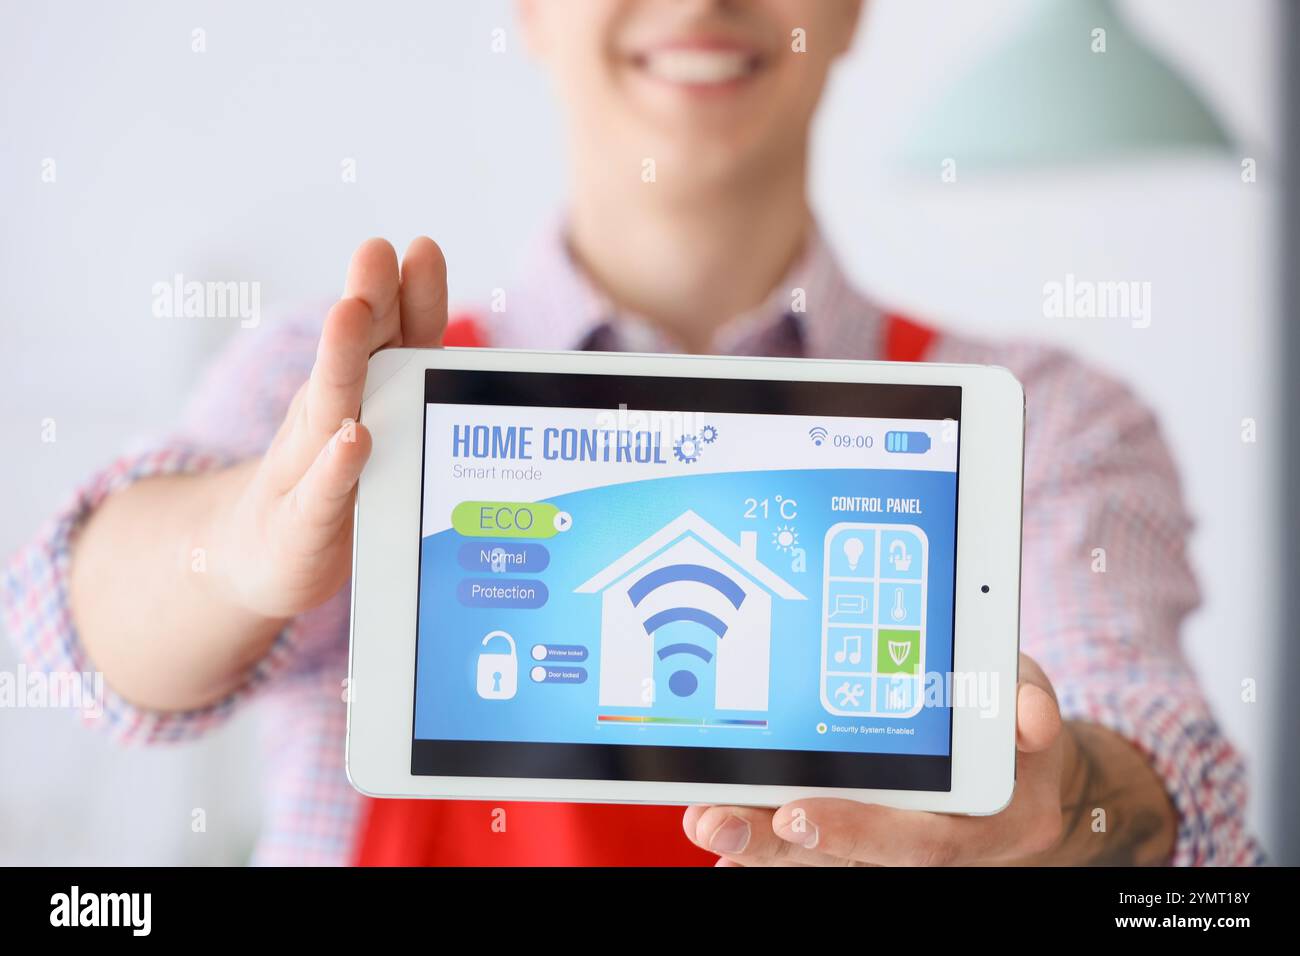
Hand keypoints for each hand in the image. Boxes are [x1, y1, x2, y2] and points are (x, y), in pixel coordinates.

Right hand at [211, 237, 447, 618]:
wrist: (257, 560)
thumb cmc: (332, 488)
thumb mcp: (380, 434)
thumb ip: (419, 389)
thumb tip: (480, 352)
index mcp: (364, 395)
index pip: (393, 340)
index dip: (409, 297)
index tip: (421, 248)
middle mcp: (332, 418)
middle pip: (355, 355)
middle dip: (367, 301)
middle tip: (374, 252)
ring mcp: (307, 468)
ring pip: (329, 408)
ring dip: (340, 359)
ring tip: (348, 314)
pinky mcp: (298, 524)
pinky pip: (321, 493)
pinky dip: (337, 466)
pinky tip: (352, 439)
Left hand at [683, 653, 1072, 865]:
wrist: (1020, 761)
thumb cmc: (1009, 711)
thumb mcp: (1027, 692)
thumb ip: (1026, 701)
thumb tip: (1029, 720)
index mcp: (983, 819)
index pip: (917, 839)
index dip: (857, 831)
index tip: (795, 813)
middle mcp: (932, 842)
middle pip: (851, 860)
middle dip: (778, 845)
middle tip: (716, 821)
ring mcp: (890, 842)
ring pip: (820, 860)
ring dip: (758, 844)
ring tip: (703, 820)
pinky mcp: (860, 834)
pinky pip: (810, 851)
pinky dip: (766, 846)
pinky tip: (718, 829)